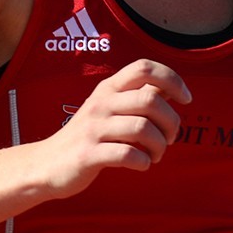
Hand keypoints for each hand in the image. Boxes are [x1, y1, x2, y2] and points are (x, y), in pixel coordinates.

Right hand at [36, 59, 188, 197]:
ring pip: (143, 128)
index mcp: (108, 88)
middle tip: (171, 138)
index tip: (185, 99)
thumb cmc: (88, 136)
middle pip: (151, 100)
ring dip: (160, 145)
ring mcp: (93, 128)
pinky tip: (142, 164)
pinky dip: (144, 161)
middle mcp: (101, 103)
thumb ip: (136, 98)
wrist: (47, 164)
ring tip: (156, 155)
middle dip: (172, 122)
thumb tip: (169, 90)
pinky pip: (127, 154)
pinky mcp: (88, 154)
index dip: (172, 79)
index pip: (144, 68)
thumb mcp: (109, 109)